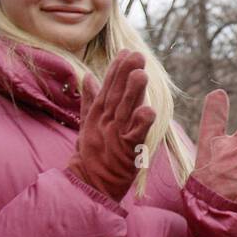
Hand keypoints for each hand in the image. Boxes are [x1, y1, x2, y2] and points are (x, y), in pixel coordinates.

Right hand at [67, 51, 155, 200]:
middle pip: (117, 95)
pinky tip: (149, 110)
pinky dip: (141, 123)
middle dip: (125, 74)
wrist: (88, 184)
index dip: (117, 70)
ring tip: (141, 74)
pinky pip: (135, 135)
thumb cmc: (93, 154)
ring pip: (126, 111)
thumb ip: (90, 100)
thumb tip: (87, 76)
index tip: (125, 52)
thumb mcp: (88, 123)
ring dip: (133, 93)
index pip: (108, 88)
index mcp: (99, 115)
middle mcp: (106, 122)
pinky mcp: (126, 150)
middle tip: (136, 55)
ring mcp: (115, 135)